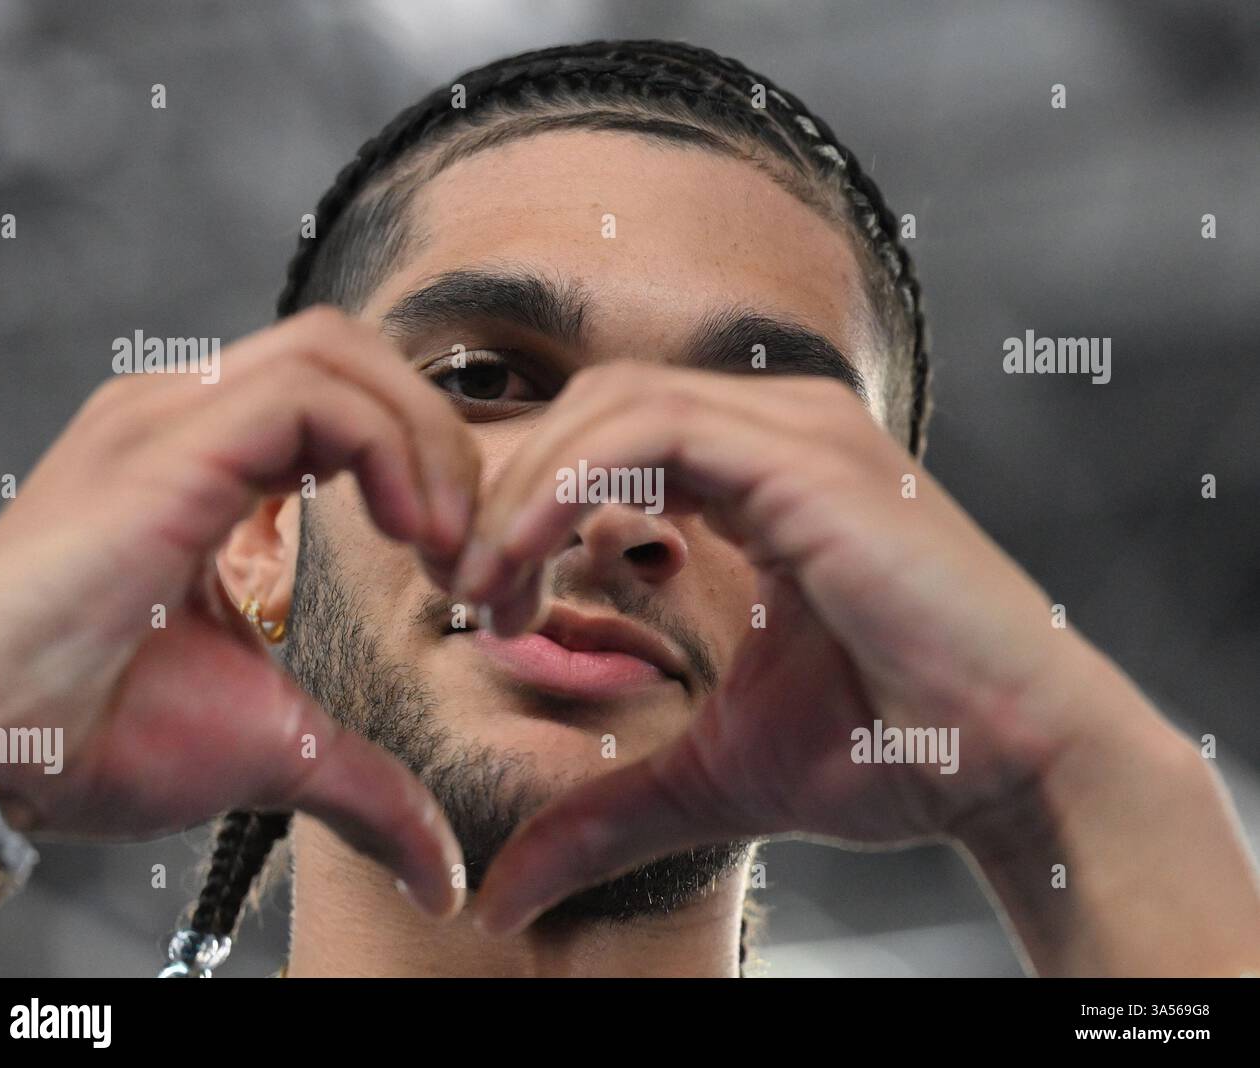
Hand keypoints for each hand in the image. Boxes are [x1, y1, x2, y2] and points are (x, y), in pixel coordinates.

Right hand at [0, 307, 474, 917]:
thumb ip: (364, 779)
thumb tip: (432, 866)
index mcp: (207, 461)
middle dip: (439, 441)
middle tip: (465, 550)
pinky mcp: (171, 443)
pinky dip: (390, 450)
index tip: (459, 569)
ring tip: (442, 545)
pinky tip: (406, 535)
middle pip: (354, 355)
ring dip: (425, 443)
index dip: (424, 464)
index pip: (345, 396)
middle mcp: (189, 418)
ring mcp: (174, 418)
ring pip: (342, 353)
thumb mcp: (275, 746)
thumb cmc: (97, 739)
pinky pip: (316, 394)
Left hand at [453, 363, 1166, 934]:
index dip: (525, 505)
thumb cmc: (894, 753)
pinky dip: (565, 489)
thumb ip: (607, 807)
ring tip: (482, 591)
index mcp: (762, 475)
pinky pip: (651, 434)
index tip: (478, 598)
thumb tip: (504, 891)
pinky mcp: (811, 459)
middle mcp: (781, 430)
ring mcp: (802, 432)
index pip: (607, 440)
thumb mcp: (713, 773)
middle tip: (461, 591)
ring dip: (523, 492)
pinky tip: (526, 571)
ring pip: (610, 405)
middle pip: (594, 406)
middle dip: (510, 491)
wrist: (1018, 770)